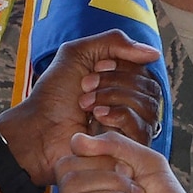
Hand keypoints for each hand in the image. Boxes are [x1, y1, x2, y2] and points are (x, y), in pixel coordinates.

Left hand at [0, 32, 162, 187]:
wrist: (39, 129)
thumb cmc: (54, 96)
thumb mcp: (79, 53)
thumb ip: (115, 42)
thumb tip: (153, 53)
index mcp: (123, 84)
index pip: (144, 68)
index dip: (120, 64)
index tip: (94, 68)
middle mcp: (132, 106)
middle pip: (149, 86)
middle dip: (113, 80)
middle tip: (84, 86)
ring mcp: (133, 129)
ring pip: (148, 105)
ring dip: (113, 97)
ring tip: (86, 104)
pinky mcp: (129, 149)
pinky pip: (142, 126)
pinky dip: (119, 116)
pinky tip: (96, 118)